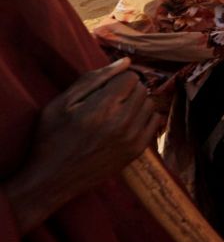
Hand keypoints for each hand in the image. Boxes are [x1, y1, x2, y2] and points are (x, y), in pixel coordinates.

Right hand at [5, 58, 162, 234]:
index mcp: (101, 108)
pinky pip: (155, 122)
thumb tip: (126, 62)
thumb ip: (94, 79)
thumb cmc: (51, 138)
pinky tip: (126, 124)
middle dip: (126, 90)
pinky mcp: (137, 151)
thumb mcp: (61, 103)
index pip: (130, 76)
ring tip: (115, 113)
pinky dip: (143, 119)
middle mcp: (121, 122)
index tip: (103, 89)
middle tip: (108, 101)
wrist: (51, 180)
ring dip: (135, 103)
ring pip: (149, 103)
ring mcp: (132, 138)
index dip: (116, 79)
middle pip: (141, 88)